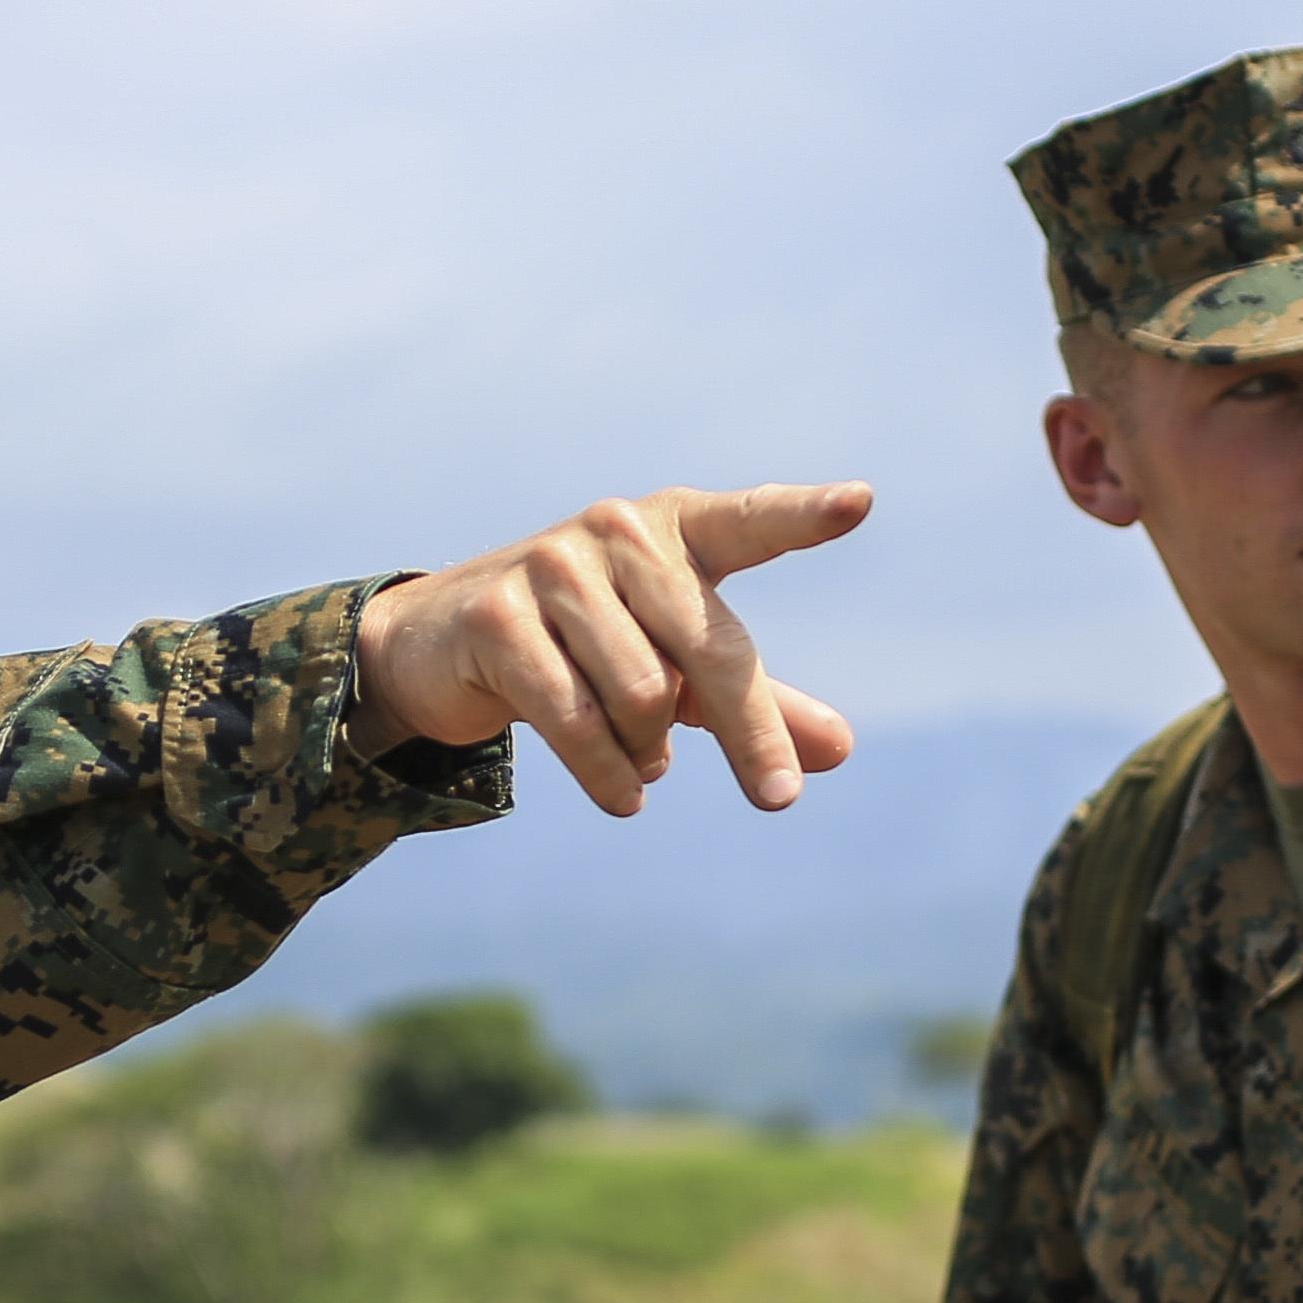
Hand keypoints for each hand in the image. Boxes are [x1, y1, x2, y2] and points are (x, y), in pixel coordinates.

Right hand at [355, 483, 868, 814]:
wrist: (442, 644)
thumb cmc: (587, 646)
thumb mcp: (677, 669)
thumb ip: (756, 701)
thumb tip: (839, 751)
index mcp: (674, 527)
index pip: (750, 521)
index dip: (803, 515)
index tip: (860, 503)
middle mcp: (617, 530)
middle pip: (707, 649)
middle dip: (749, 734)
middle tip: (777, 799)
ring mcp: (552, 566)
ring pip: (641, 696)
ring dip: (651, 753)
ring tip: (647, 763)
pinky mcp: (499, 618)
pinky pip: (577, 720)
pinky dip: (609, 775)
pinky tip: (625, 796)